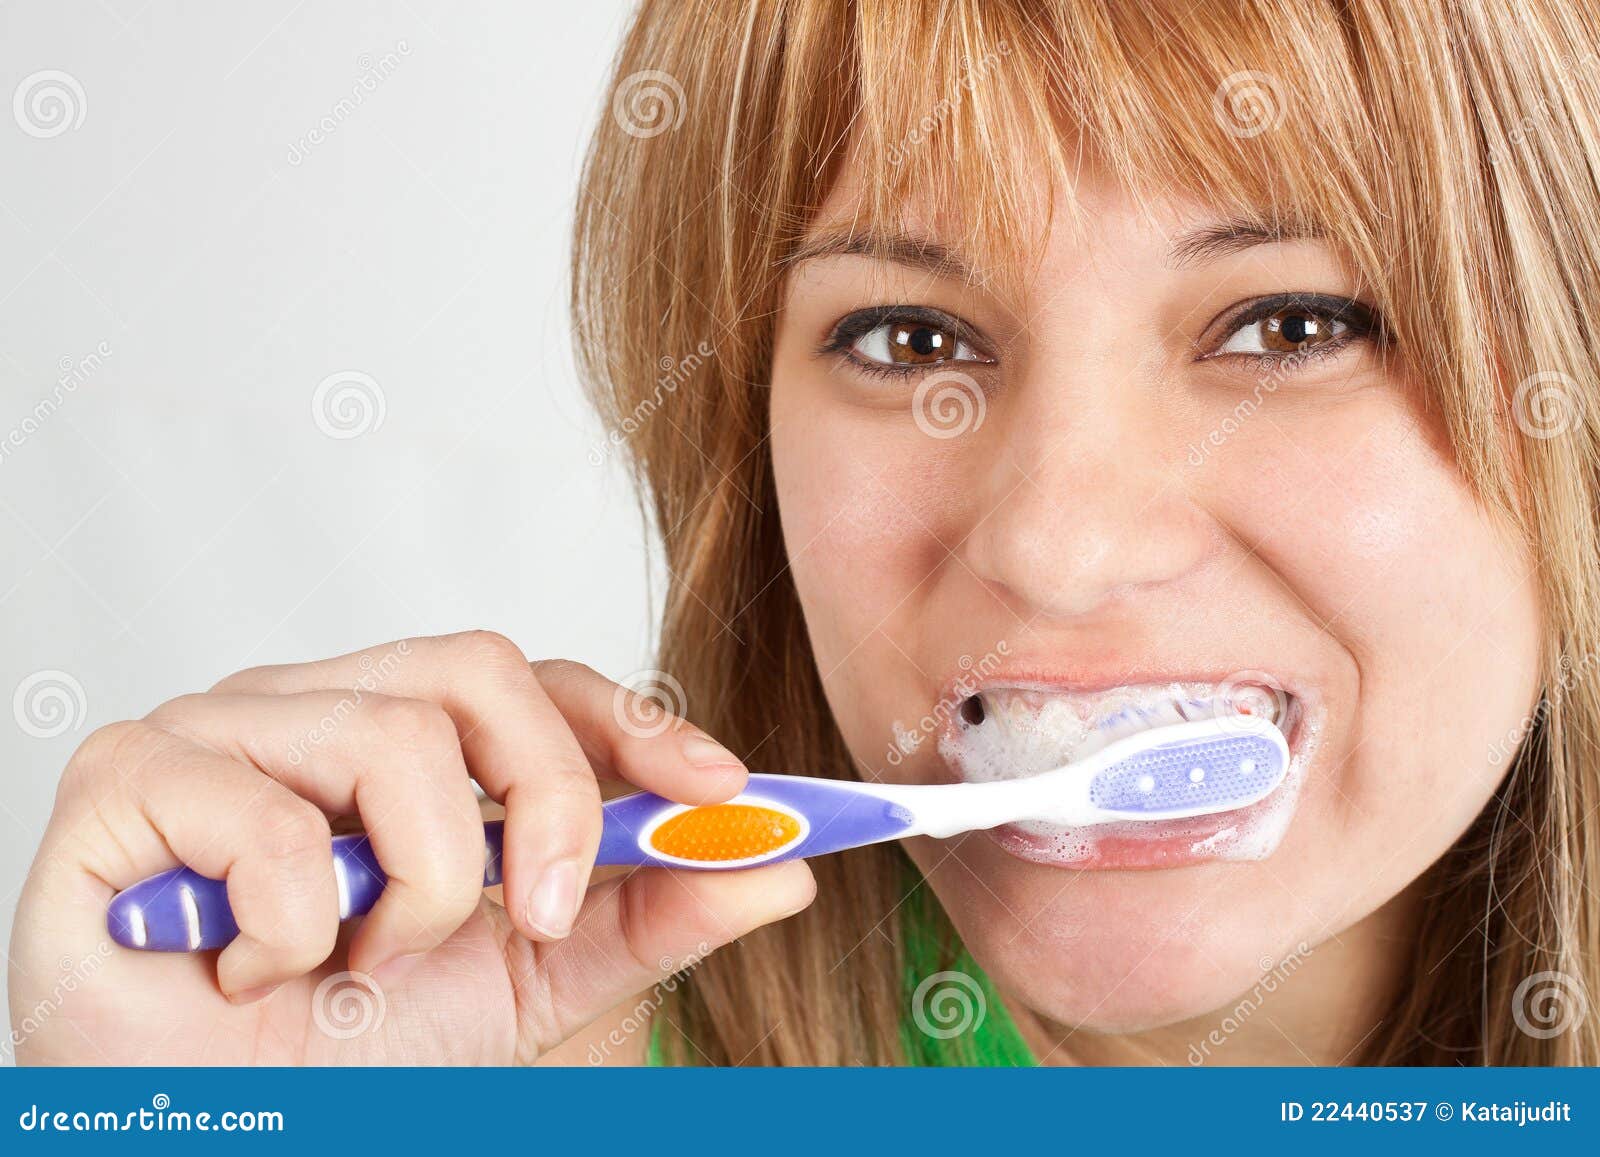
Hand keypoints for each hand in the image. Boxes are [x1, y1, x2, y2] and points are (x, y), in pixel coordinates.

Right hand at [8, 632, 813, 1063]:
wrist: (212, 1127)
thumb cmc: (352, 1050)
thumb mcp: (534, 985)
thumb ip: (650, 919)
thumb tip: (780, 869)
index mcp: (407, 737)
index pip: (537, 680)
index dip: (637, 725)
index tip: (723, 791)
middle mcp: (319, 707)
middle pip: (476, 670)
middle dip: (543, 800)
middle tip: (538, 916)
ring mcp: (223, 729)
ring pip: (387, 737)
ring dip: (412, 891)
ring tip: (361, 966)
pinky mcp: (131, 776)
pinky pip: (262, 816)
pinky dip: (293, 922)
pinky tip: (257, 969)